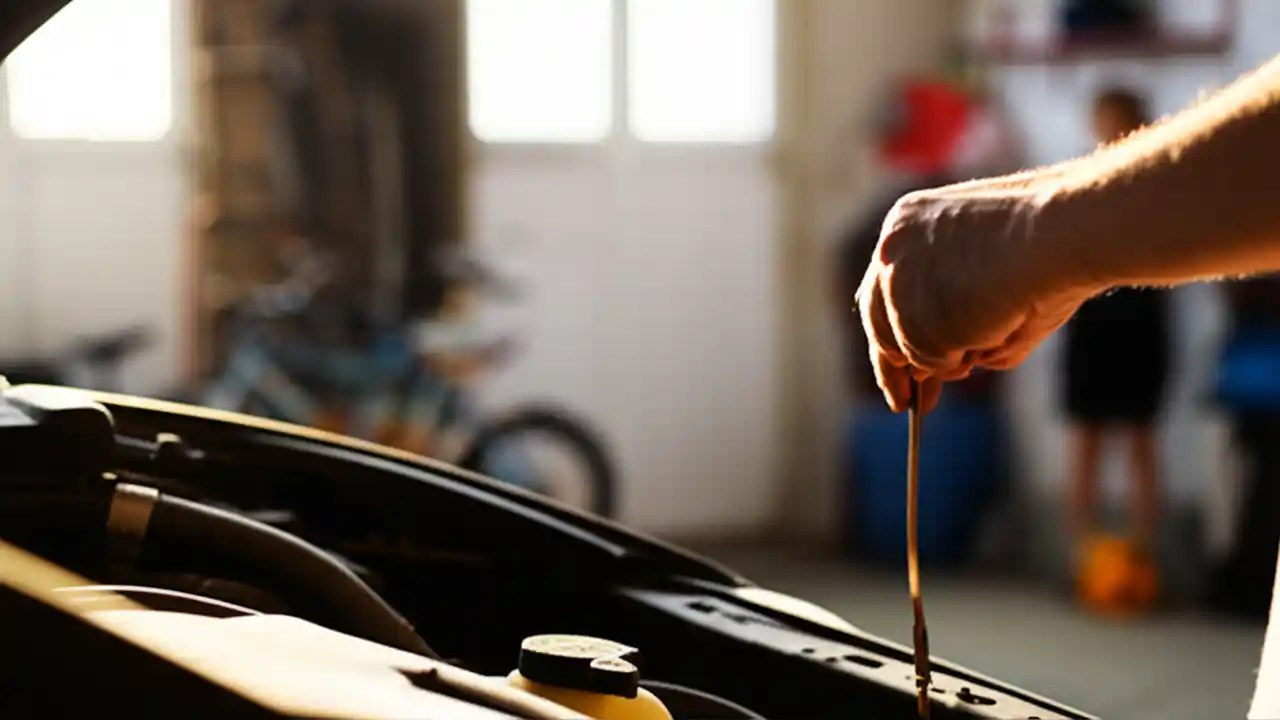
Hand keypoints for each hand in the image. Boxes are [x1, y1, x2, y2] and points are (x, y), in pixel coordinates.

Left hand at [855, 187, 1093, 411]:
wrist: (1063, 228)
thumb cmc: (1049, 244)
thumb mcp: (993, 275)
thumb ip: (960, 316)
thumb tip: (948, 366)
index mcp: (910, 224)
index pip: (883, 289)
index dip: (892, 330)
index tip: (899, 365)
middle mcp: (891, 250)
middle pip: (878, 324)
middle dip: (896, 370)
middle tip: (911, 404)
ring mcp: (896, 286)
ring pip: (914, 351)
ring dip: (954, 357)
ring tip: (1002, 323)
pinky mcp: (911, 319)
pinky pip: (935, 363)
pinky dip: (965, 358)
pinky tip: (997, 324)